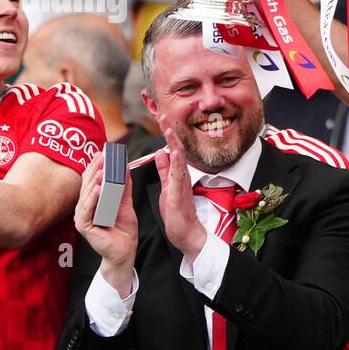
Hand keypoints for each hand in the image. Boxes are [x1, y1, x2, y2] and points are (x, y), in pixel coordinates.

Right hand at [74, 150, 138, 290]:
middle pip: (88, 185)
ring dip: (93, 182)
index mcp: (92, 201)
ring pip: (86, 196)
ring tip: (101, 170)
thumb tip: (125, 169)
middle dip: (95, 170)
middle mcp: (84, 208)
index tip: (102, 152)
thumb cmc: (123, 229)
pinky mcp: (84, 227)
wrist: (125, 251)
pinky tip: (98, 189)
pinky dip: (92, 199)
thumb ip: (124, 188)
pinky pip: (87, 210)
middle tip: (103, 157)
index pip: (92, 180)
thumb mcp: (126, 204)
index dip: (96, 166)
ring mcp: (82, 217)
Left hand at [153, 116, 207, 260]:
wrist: (186, 234)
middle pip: (176, 149)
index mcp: (176, 174)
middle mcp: (181, 176)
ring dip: (173, 143)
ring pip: (179, 159)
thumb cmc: (178, 213)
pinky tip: (172, 151)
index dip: (167, 133)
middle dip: (170, 131)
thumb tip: (162, 152)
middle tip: (164, 115)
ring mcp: (182, 184)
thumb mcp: (167, 187)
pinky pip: (178, 175)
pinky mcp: (180, 194)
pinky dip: (176, 162)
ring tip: (167, 129)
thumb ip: (165, 170)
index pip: (172, 149)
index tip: (162, 118)